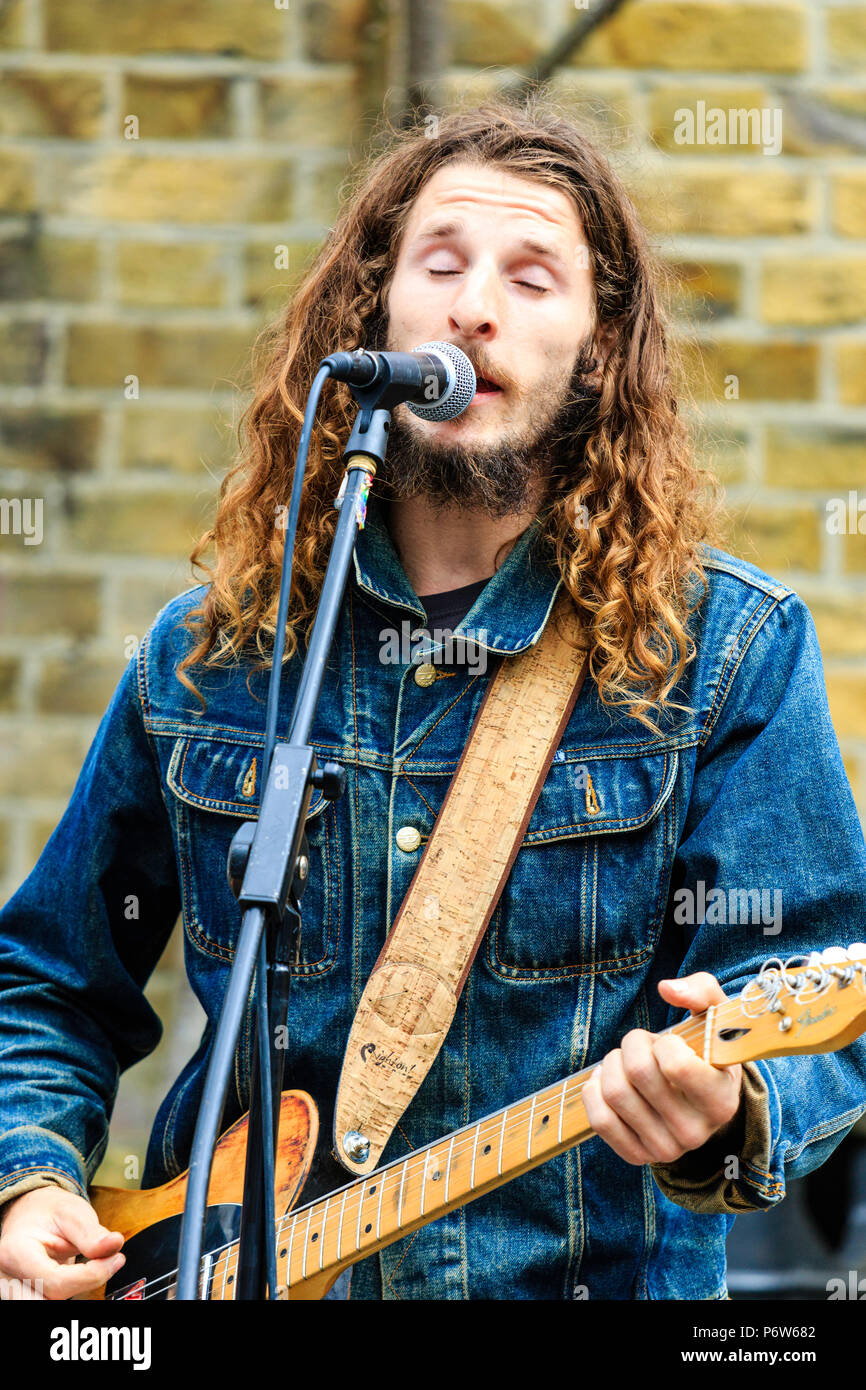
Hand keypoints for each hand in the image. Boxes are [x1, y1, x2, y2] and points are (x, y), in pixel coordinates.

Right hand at [0, 1187, 124, 1299]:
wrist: (31, 1214)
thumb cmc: (49, 1212)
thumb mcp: (72, 1212)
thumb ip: (92, 1233)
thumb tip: (115, 1244)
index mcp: (15, 1252)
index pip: (56, 1281)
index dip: (91, 1275)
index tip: (115, 1259)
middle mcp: (7, 1277)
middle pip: (45, 1302)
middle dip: (79, 1289)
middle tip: (103, 1268)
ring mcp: (10, 1290)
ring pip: (44, 1306)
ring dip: (73, 1293)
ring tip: (91, 1269)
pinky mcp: (21, 1296)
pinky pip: (45, 1303)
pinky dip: (66, 1294)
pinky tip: (80, 1278)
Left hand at [582, 972, 743, 1165]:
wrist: (700, 1100)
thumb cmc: (706, 1052)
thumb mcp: (715, 1018)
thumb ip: (700, 991)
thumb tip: (666, 988)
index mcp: (721, 1100)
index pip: (675, 1065)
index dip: (664, 1042)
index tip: (671, 1043)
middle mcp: (696, 1133)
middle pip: (638, 1073)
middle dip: (633, 1044)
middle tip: (643, 1045)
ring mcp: (666, 1149)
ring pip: (614, 1092)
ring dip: (613, 1064)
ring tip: (627, 1062)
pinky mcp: (637, 1155)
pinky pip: (599, 1120)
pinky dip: (595, 1091)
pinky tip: (609, 1081)